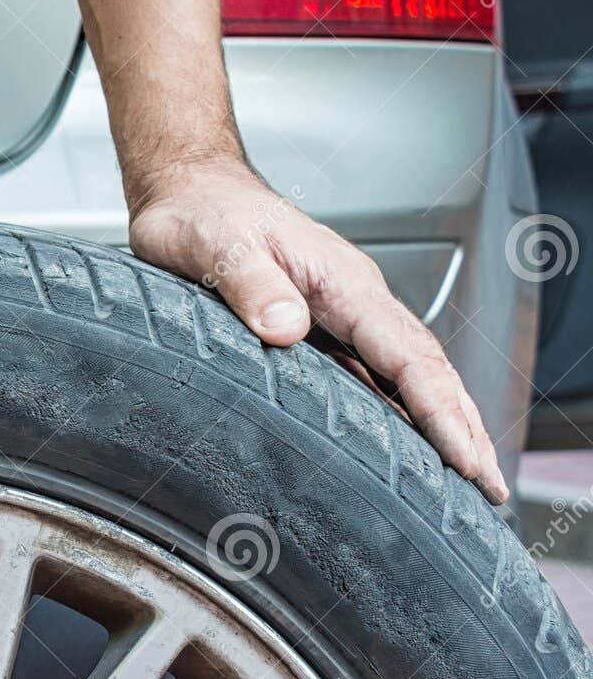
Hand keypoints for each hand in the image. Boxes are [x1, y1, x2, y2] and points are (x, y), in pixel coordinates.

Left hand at [126, 156, 506, 503]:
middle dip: (462, 428)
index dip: (440, 411)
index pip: (409, 357)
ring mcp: (336, 316)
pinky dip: (394, 412)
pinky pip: (367, 376)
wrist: (189, 190)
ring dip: (437, 425)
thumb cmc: (205, 214)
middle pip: (425, 372)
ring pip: (401, 377)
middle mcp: (351, 301)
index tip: (466, 458)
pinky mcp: (315, 327)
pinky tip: (400, 445)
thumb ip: (254, 286)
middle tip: (489, 487)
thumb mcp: (221, 247)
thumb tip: (286, 329)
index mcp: (343, 283)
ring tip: (464, 477)